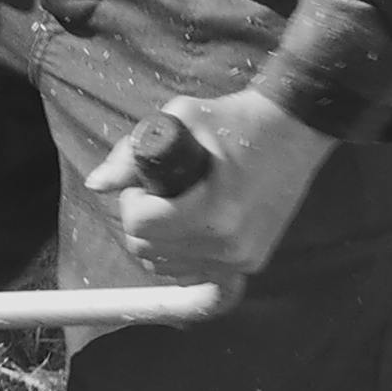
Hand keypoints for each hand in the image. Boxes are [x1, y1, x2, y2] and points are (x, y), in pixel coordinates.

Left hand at [82, 80, 331, 286]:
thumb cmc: (236, 120)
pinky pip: (195, 271)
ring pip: (167, 267)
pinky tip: (193, 223)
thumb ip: (132, 154)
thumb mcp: (182, 120)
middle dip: (142, 221)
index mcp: (212, 212)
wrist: (295, 130)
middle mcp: (227, 245)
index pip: (139, 227)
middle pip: (148, 251)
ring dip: (161, 239)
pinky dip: (184, 252)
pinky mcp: (251, 262)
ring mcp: (241, 258)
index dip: (132, 201)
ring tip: (178, 205)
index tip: (145, 183)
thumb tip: (97, 184)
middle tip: (158, 192)